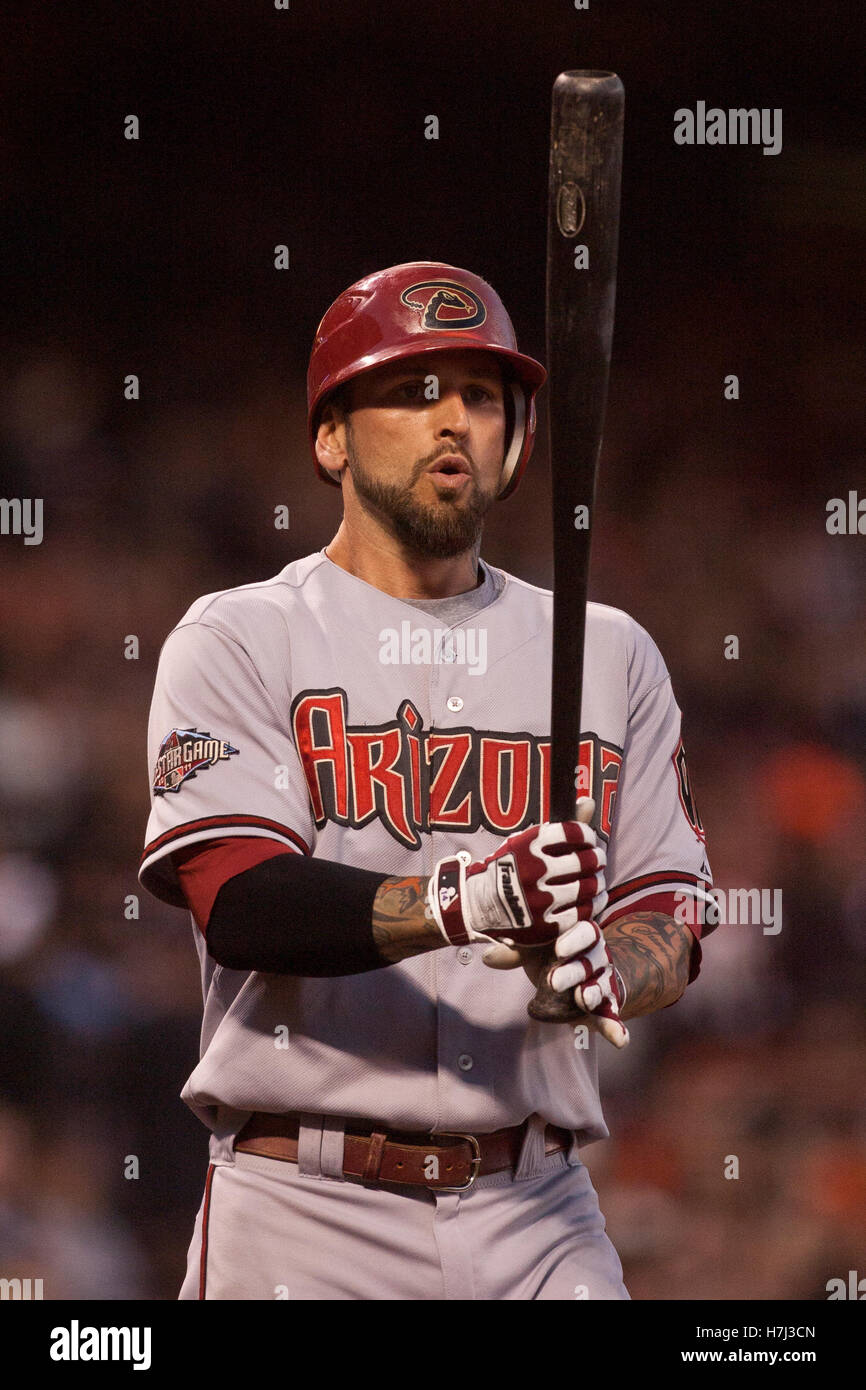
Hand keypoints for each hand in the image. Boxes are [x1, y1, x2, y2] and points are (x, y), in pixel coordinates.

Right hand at [426, 799, 606, 947]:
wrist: (479, 906)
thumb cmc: (510, 868)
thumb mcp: (527, 841)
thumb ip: (563, 826)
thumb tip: (589, 800)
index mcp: (529, 845)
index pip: (574, 833)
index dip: (587, 835)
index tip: (589, 839)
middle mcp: (534, 870)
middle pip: (585, 861)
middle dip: (597, 858)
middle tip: (598, 860)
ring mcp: (540, 899)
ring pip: (587, 888)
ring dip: (599, 882)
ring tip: (598, 880)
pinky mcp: (545, 925)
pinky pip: (581, 913)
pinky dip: (593, 905)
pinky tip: (593, 900)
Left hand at [483, 917, 629, 1049]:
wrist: (581, 972)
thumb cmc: (551, 955)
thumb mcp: (535, 949)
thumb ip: (515, 950)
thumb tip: (488, 957)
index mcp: (582, 936)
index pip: (586, 932)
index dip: (575, 939)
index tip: (559, 949)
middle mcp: (597, 958)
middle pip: (590, 962)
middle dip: (573, 972)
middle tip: (553, 982)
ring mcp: (602, 984)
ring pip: (600, 988)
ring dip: (593, 994)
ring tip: (584, 1000)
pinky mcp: (604, 1009)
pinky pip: (611, 1018)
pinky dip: (616, 1030)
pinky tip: (621, 1040)